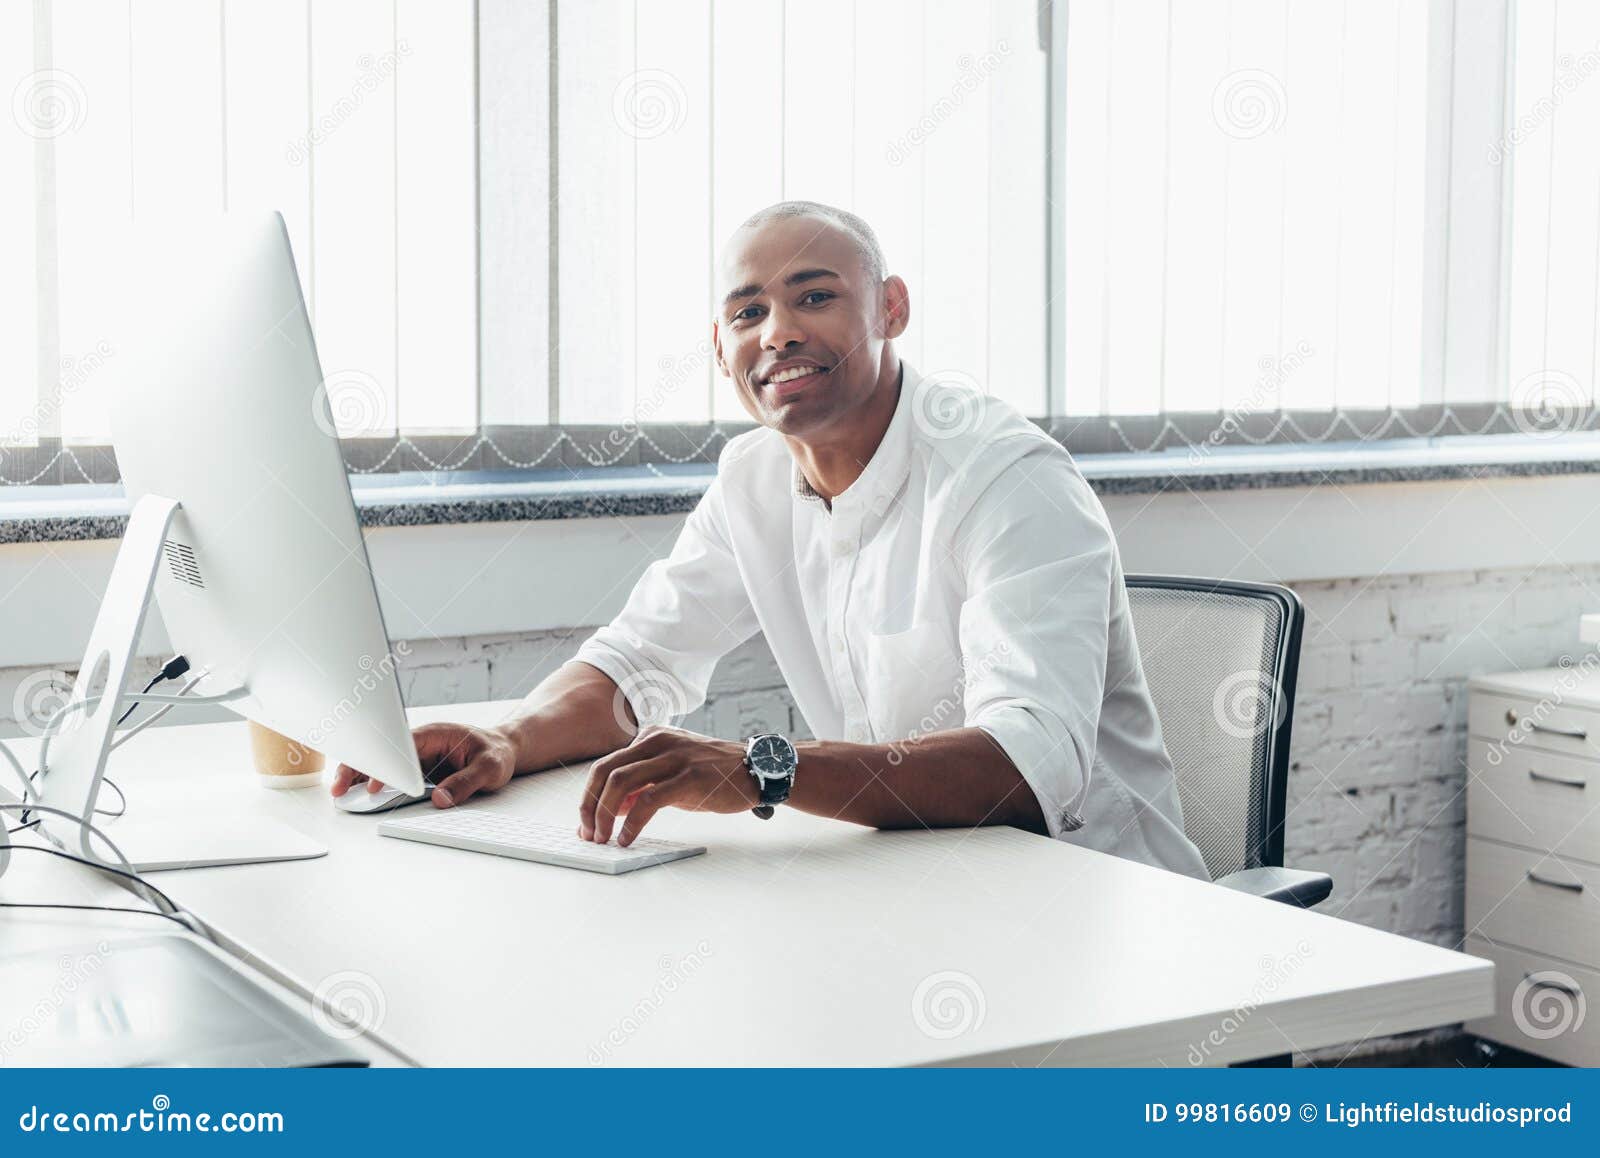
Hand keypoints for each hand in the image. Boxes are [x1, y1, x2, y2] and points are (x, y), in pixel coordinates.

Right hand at [331, 721, 517, 807]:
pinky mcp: (417, 769)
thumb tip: (441, 799)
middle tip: (339, 787)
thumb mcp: (489, 768)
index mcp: (434, 734)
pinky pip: (392, 775)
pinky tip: (359, 795)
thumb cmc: (496, 752)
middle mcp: (420, 743)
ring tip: (340, 793)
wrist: (504, 749)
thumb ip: (466, 782)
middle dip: (359, 767)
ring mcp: (417, 756)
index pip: (400, 745)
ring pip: (382, 764)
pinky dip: (374, 784)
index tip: (373, 783)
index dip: (384, 762)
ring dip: (361, 777)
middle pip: (382, 752)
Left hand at [580, 726, 757, 845]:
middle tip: (589, 833)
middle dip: (590, 806)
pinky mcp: (689, 777)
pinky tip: (628, 838)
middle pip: (605, 771)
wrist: (757, 769)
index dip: (589, 797)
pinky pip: (648, 800)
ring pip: (621, 782)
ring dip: (605, 815)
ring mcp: (673, 757)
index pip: (605, 765)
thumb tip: (611, 810)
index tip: (586, 824)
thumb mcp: (671, 775)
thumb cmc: (713, 775)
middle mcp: (657, 741)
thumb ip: (641, 787)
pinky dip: (632, 822)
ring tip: (604, 838)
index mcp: (650, 737)